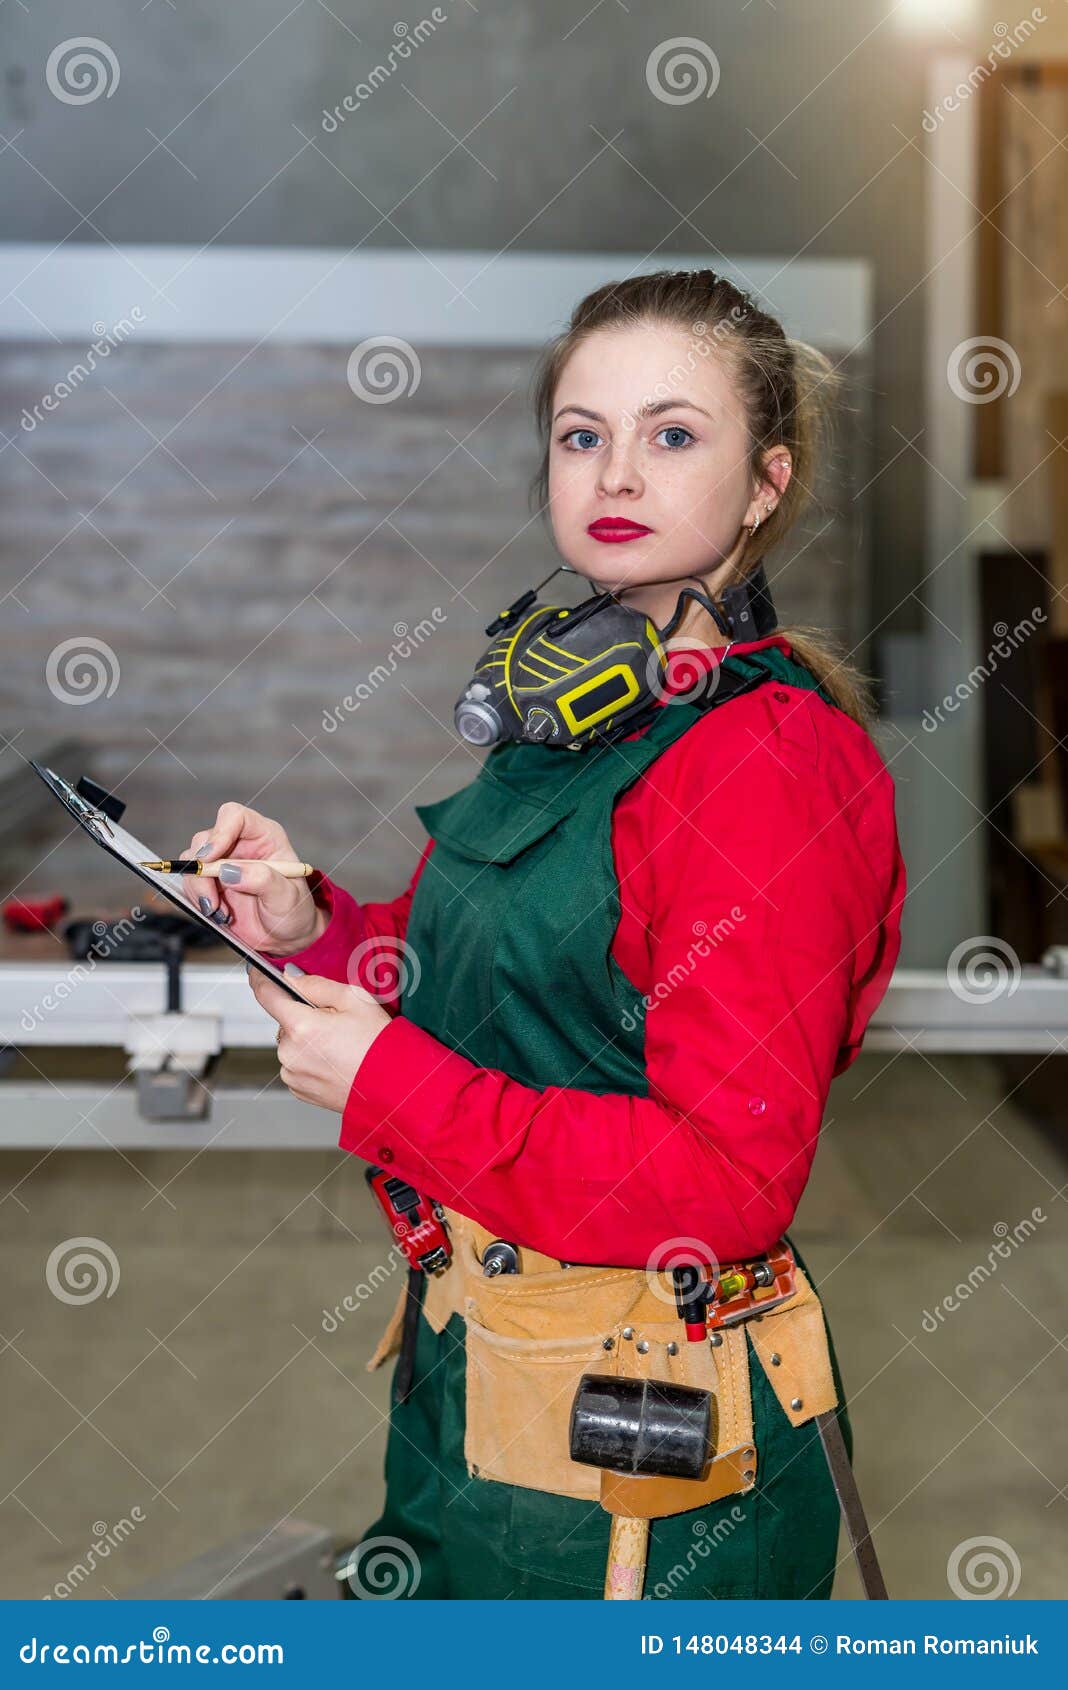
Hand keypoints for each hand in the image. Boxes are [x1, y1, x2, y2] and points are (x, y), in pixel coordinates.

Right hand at [178, 801, 327, 955]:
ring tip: (220, 913)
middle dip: (201, 871)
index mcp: (264, 836)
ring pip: (191, 862)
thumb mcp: (286, 897)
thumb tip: (229, 871)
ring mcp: (222, 862)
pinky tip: (217, 914)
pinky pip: (190, 882)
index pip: (235, 817)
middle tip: (211, 900)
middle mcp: (240, 844)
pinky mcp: (210, 881)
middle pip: (205, 840)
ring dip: (199, 889)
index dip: (219, 832)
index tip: (210, 858)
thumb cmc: (293, 910)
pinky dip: (197, 899)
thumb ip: (262, 880)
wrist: (285, 936)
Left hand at [248, 967, 391, 1111]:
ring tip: (339, 1046)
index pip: (266, 995)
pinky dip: (310, 1059)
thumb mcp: (355, 999)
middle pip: (284, 1021)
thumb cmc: (379, 1045)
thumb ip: (316, 984)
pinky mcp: (298, 1089)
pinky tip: (335, 1061)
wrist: (394, 1088)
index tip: (259, 972)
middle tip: (335, 1022)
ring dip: (307, 1040)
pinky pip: (296, 1064)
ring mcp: (292, 1073)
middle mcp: (289, 1053)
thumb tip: (290, 977)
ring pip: (291, 1043)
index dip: (261, 979)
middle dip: (303, 1016)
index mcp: (301, 1027)